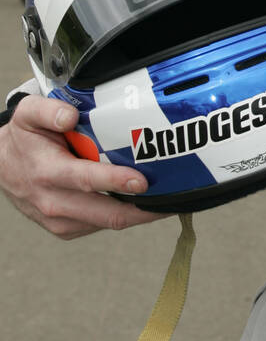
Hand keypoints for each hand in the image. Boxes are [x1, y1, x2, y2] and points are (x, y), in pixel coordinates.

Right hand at [0, 95, 167, 238]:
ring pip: (109, 224)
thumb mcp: (27, 115)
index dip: (116, 182)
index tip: (142, 181)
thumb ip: (47, 111)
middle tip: (174, 197)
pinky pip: (102, 225)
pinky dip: (124, 216)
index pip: (86, 180)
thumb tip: (70, 115)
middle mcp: (53, 202)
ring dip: (139, 214)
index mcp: (47, 172)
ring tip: (167, 199)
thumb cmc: (24, 139)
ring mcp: (60, 220)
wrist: (1, 166)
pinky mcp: (67, 229)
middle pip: (107, 214)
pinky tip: (141, 201)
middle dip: (142, 209)